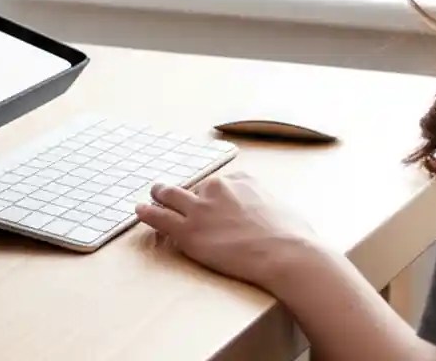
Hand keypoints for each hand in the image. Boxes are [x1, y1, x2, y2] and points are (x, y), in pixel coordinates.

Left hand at [135, 171, 322, 291]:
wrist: (288, 255)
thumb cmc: (296, 239)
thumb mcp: (285, 209)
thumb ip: (269, 207)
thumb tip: (272, 216)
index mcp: (242, 180)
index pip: (218, 184)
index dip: (212, 196)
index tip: (209, 202)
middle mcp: (217, 188)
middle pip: (191, 186)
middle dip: (181, 192)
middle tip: (170, 194)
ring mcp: (200, 208)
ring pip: (168, 195)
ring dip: (158, 195)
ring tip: (150, 198)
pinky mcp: (188, 230)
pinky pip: (158, 216)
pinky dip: (146, 212)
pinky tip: (139, 211)